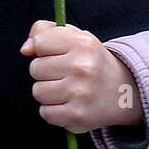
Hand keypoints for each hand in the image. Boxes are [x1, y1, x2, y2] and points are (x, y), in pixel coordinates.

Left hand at [20, 20, 144, 133]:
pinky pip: (45, 113)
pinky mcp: (76, 116)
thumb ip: (45, 32)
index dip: (44, 49)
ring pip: (38, 91)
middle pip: (35, 68)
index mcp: (82, 43)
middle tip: (64, 73)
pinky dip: (53, 110)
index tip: (57, 53)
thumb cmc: (91, 61)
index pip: (40, 42)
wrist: (122, 91)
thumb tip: (25, 49)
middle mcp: (82, 67)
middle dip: (45, 71)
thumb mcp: (75, 37)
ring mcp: (79, 93)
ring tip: (67, 89)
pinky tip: (68, 104)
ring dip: (48, 92)